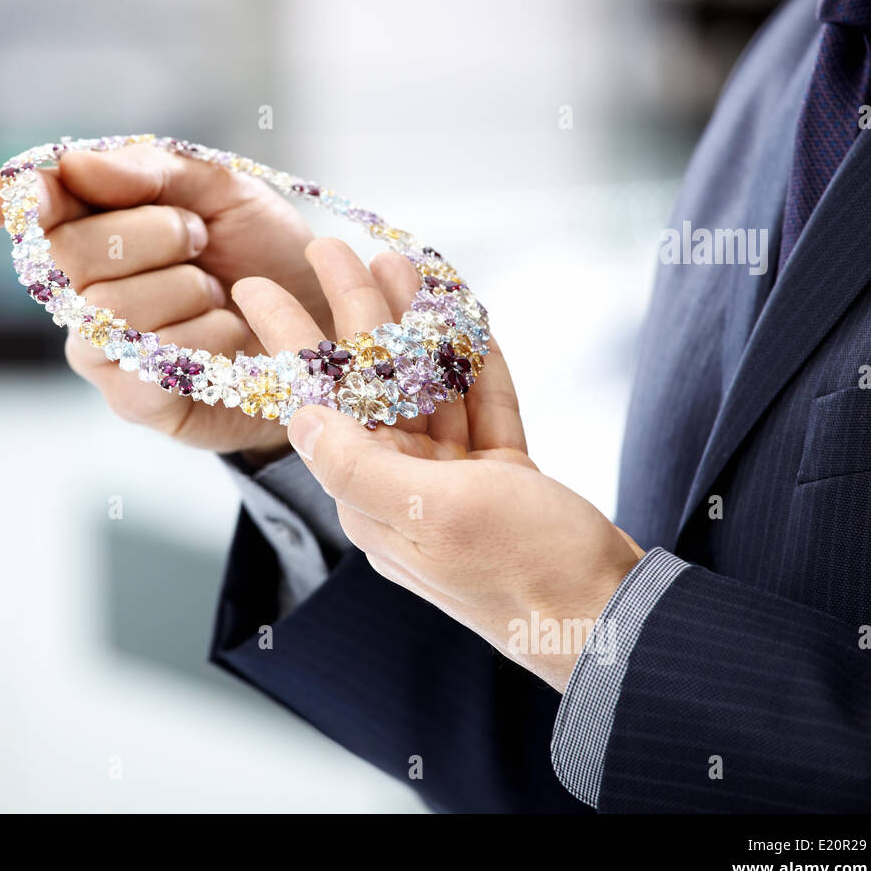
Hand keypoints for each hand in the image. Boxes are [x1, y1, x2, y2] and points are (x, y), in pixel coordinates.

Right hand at [0, 144, 329, 456]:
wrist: (327, 329)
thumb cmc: (266, 255)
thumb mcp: (222, 189)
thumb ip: (149, 169)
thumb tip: (73, 163)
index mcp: (96, 229)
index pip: (35, 210)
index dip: (16, 200)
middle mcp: (84, 292)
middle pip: (68, 255)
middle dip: (149, 232)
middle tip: (198, 238)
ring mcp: (106, 351)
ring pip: (108, 309)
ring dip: (183, 288)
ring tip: (219, 292)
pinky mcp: (137, 401)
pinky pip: (145, 364)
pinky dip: (201, 338)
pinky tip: (228, 334)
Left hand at [232, 238, 644, 691]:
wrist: (612, 621)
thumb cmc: (523, 569)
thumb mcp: (431, 513)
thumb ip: (358, 464)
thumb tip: (298, 417)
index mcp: (374, 500)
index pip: (320, 404)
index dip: (290, 340)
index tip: (259, 288)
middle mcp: (405, 488)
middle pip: (371, 386)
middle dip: (354, 314)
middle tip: (331, 249)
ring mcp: (456, 483)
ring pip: (427, 386)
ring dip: (413, 325)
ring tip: (398, 261)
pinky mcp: (504, 477)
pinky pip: (482, 403)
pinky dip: (474, 358)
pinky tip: (463, 312)